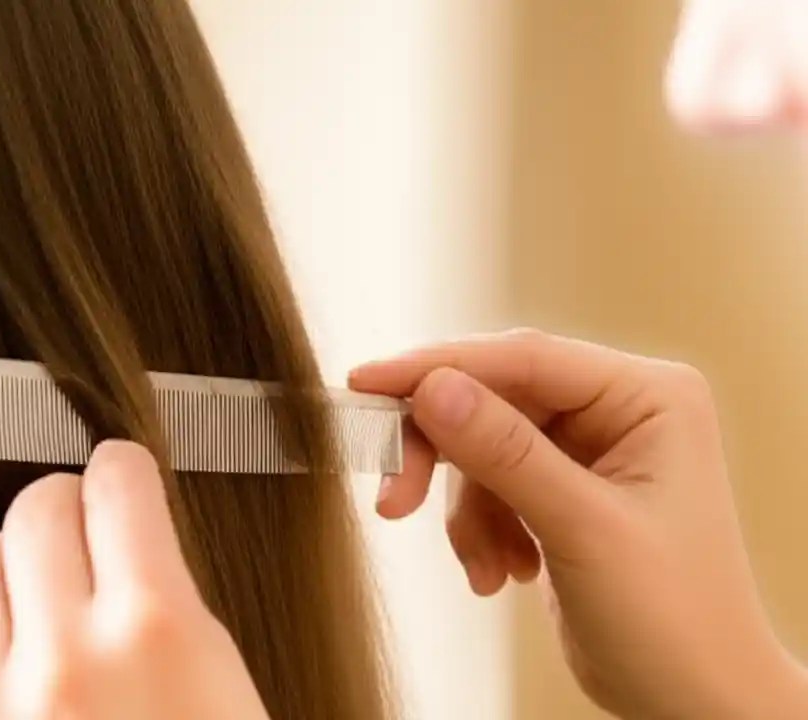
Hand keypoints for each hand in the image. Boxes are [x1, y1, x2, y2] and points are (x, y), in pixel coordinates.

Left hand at [0, 440, 269, 719]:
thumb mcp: (229, 690)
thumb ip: (171, 611)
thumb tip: (129, 547)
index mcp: (155, 631)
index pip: (116, 485)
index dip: (121, 468)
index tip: (121, 473)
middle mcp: (65, 658)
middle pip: (35, 511)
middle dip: (62, 502)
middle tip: (83, 521)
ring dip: (3, 563)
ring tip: (34, 585)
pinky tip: (14, 663)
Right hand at [351, 329, 807, 719]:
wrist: (691, 700)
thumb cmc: (673, 618)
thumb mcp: (583, 529)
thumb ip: (506, 453)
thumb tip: (432, 388)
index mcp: (647, 395)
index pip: (524, 359)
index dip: (438, 366)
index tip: (365, 383)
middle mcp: (617, 409)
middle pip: (492, 399)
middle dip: (443, 456)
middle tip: (393, 500)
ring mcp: (588, 449)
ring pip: (480, 447)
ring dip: (466, 512)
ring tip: (485, 570)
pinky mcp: (560, 489)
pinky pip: (489, 486)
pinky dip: (481, 532)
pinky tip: (503, 576)